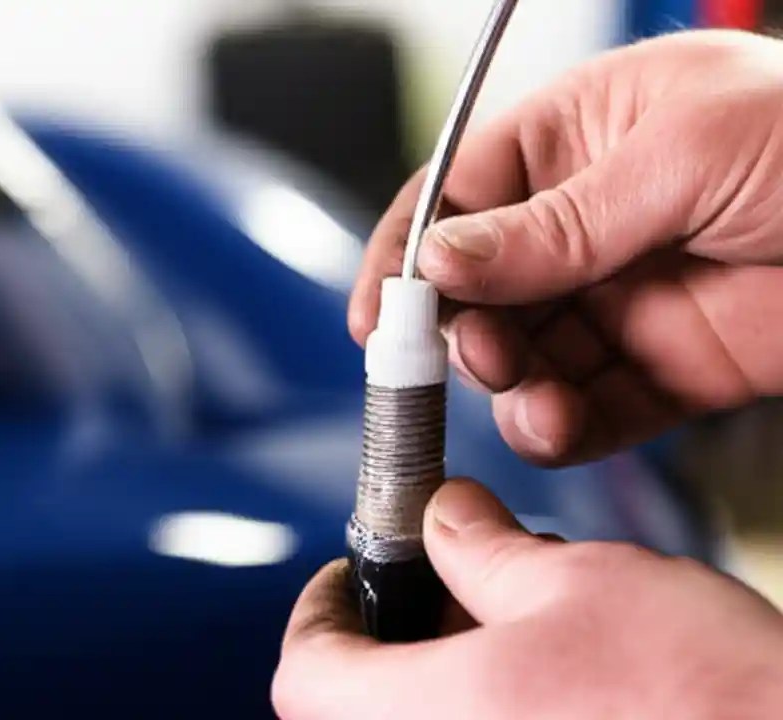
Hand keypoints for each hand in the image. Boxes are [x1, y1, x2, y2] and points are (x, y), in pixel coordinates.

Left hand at [272, 479, 782, 718]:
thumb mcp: (572, 583)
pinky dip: (495, 704)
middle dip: (404, 630)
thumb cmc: (697, 691)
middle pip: (361, 701)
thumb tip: (445, 516)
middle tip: (454, 582)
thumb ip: (482, 548)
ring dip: (454, 666)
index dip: (318, 612)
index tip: (354, 573)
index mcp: (420, 716)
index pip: (303, 674)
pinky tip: (562, 669)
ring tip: (528, 615)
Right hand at [351, 29, 782, 466]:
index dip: (408, 252)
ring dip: (510, 388)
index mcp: (580, 139)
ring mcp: (624, 299)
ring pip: (524, 358)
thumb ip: (555, 220)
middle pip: (480, 288)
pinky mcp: (665, 370)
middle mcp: (589, 223)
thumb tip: (443, 257)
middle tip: (474, 357)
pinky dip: (560, 428)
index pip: (458, 196)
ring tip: (532, 398)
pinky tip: (561, 425)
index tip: (381, 314)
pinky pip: (587, 408)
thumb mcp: (682, 154)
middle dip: (462, 331)